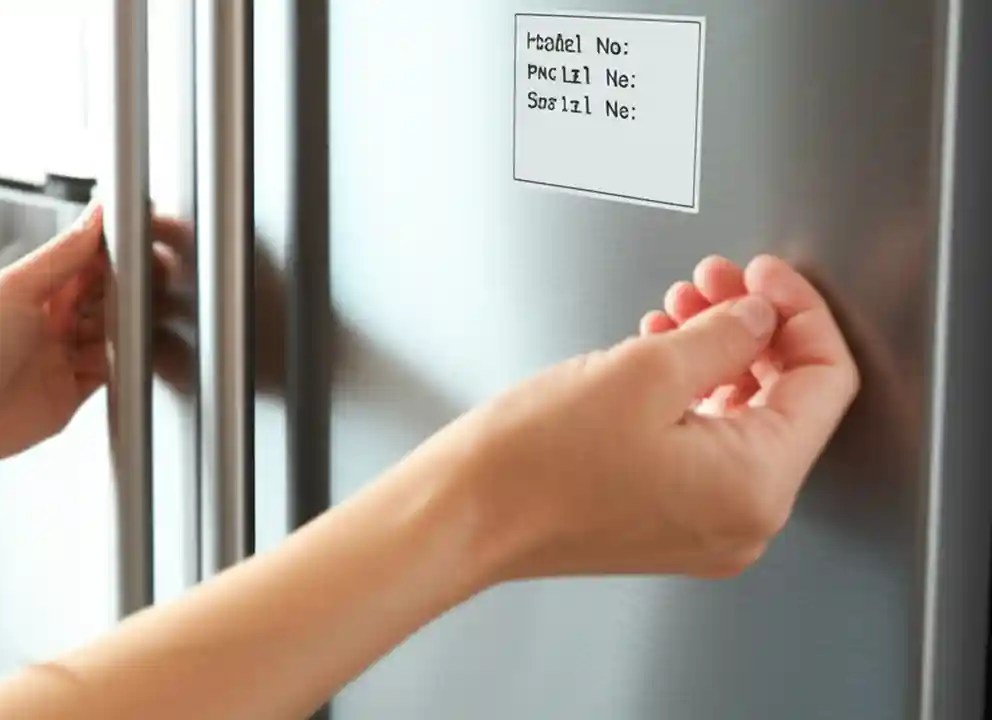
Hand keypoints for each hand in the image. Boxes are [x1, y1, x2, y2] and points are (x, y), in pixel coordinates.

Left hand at [0, 204, 192, 474]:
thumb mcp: (18, 287)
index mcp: (38, 291)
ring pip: (114, 336)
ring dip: (128, 328)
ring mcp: (65, 358)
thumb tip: (95, 215)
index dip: (114, 254)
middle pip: (107, 300)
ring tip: (139, 320)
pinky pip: (112, 374)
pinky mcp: (75, 392)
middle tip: (150, 283)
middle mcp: (53, 323)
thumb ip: (62, 254)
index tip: (141, 245)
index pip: (87, 263)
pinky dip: (125, 364)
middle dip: (128, 292)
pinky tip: (130, 354)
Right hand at [421, 255, 859, 583]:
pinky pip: (704, 445)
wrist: (463, 515)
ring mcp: (703, 526)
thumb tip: (760, 316)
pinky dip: (690, 392)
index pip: (825, 382)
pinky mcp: (665, 520)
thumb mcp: (644, 371)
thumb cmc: (534, 463)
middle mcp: (741, 520)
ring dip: (718, 354)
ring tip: (677, 308)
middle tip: (713, 279)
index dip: (800, 313)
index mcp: (754, 488)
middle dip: (752, 328)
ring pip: (741, 418)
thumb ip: (723, 335)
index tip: (764, 275)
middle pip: (785, 400)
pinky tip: (656, 352)